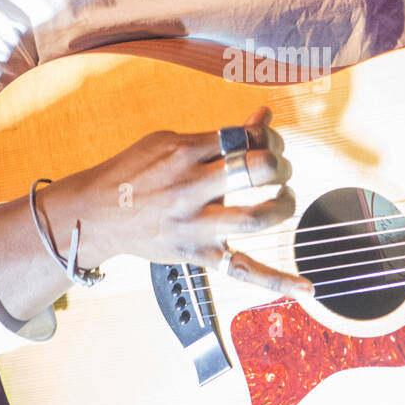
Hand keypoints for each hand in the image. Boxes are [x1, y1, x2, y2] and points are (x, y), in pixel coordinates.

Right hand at [56, 104, 314, 301]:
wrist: (96, 214)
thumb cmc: (134, 172)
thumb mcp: (168, 141)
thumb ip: (218, 134)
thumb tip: (264, 116)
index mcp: (184, 153)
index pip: (244, 137)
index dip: (267, 136)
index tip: (266, 142)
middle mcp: (191, 188)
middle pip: (256, 170)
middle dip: (279, 165)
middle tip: (278, 170)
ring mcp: (195, 226)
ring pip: (256, 218)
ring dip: (283, 205)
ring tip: (283, 199)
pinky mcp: (198, 256)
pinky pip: (244, 270)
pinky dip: (278, 281)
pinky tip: (308, 288)